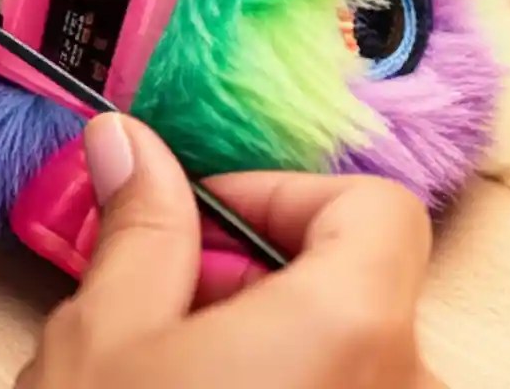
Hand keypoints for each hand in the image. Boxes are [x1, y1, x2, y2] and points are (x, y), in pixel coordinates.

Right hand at [16, 114, 442, 388]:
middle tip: (167, 293)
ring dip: (264, 328)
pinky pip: (344, 388)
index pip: (375, 205)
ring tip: (171, 359)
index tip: (207, 215)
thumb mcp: (107, 339)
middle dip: (258, 269)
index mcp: (352, 327)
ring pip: (346, 342)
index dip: (285, 192)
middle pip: (359, 276)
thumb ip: (138, 229)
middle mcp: (402, 383)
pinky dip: (284, 375)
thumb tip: (127, 145)